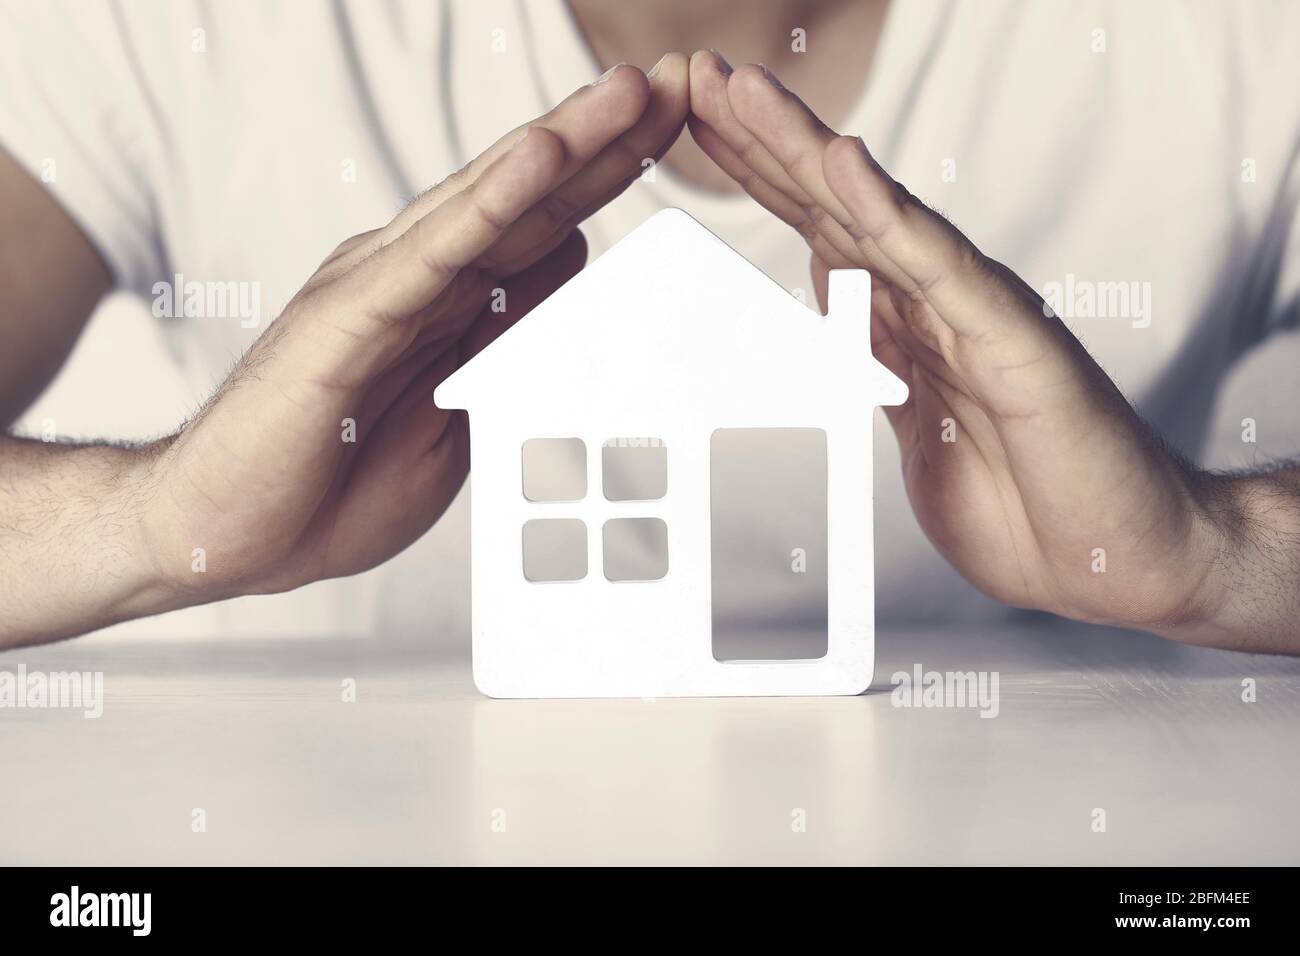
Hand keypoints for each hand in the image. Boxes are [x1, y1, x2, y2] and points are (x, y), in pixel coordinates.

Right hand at [140, 58, 688, 602]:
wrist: (219, 532)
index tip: (683, 132)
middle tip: (682, 81)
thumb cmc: (329, 481)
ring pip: (488, 204)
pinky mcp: (346, 318)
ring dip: (563, 145)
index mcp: (445, 301)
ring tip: (629, 92)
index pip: (545, 225)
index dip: (612, 176)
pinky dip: (486, 206)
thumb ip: (505, 346)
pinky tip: (537, 160)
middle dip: (607, 139)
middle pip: (528, 195)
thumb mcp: (458, 416)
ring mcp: (379, 288)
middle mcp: (416, 275)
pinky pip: (428, 255)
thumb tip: (569, 284)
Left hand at [686, 51, 1253, 646]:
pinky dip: (888, 213)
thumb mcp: (912, 429)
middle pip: (832, 204)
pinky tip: (842, 162)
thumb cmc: (1025, 502)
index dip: (757, 176)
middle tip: (700, 75)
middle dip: (761, 139)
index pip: (817, 230)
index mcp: (905, 321)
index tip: (696, 126)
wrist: (1120, 554)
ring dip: (803, 150)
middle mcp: (935, 298)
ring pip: (874, 214)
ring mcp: (971, 310)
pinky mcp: (1011, 336)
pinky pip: (939, 266)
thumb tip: (831, 312)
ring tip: (745, 90)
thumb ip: (874, 363)